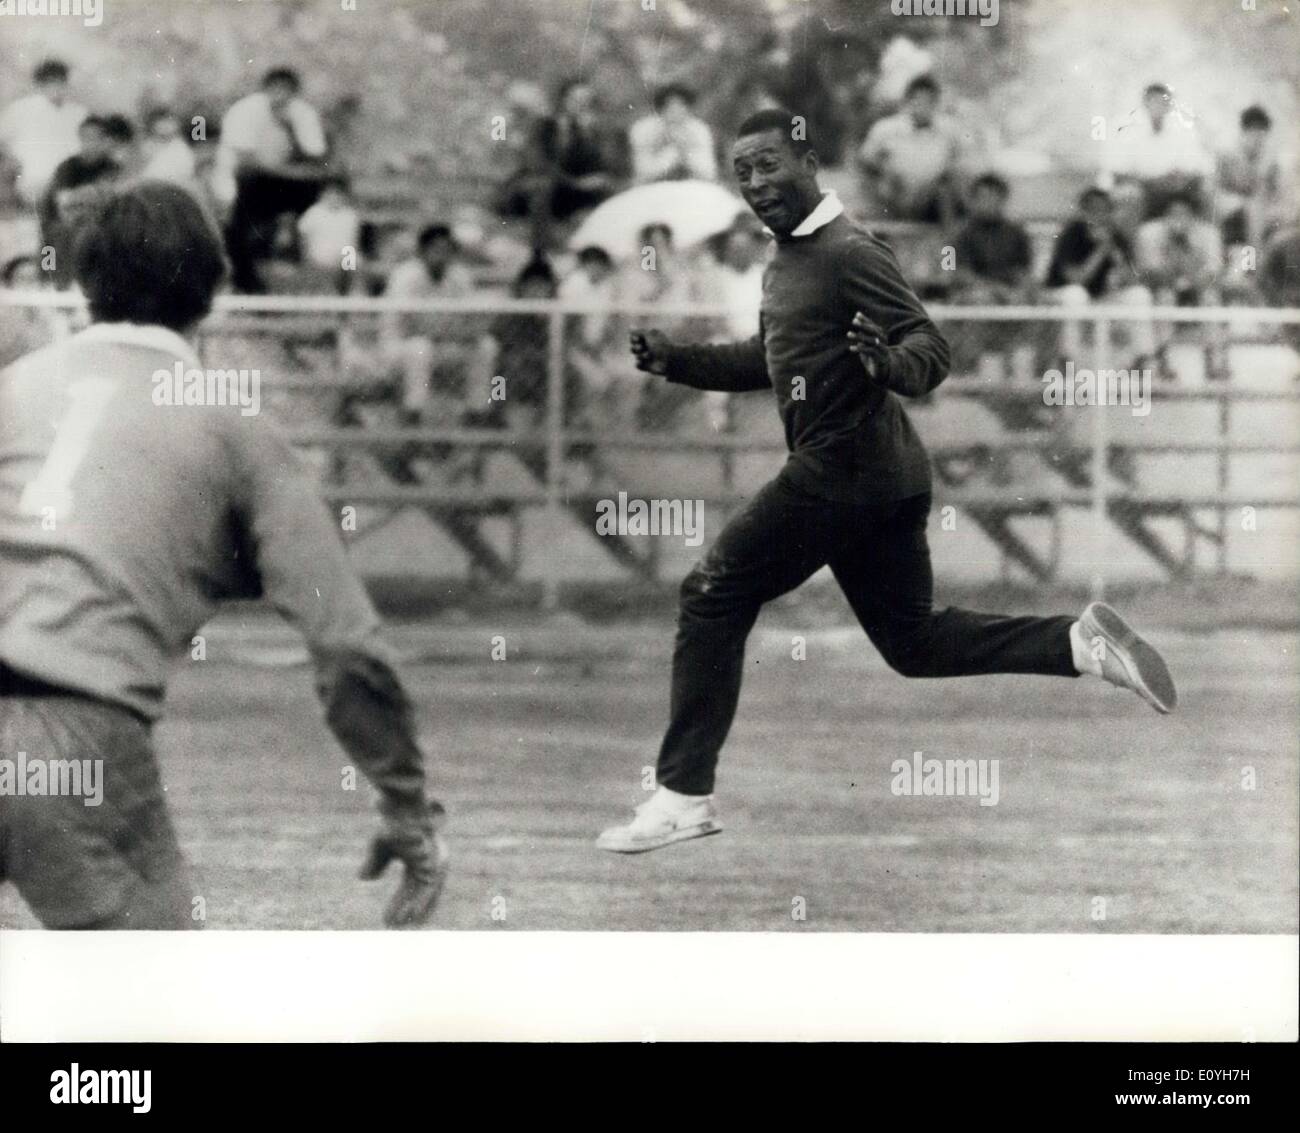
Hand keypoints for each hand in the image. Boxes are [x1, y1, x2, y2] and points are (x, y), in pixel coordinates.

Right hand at [360, 797, 448, 927]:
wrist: (403, 812)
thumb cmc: (393, 824)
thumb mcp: (380, 847)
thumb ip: (375, 862)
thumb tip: (363, 879)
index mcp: (418, 858)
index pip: (409, 887)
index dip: (398, 903)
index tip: (387, 920)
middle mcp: (428, 863)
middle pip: (418, 894)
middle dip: (406, 912)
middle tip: (394, 930)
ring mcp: (434, 864)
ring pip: (424, 895)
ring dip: (412, 913)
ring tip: (400, 930)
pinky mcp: (436, 865)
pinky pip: (427, 890)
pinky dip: (419, 904)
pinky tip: (409, 919)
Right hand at [629, 329, 670, 374]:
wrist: (669, 360)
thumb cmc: (660, 345)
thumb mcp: (648, 335)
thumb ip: (638, 331)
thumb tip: (630, 328)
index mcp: (650, 338)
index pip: (635, 338)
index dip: (634, 339)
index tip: (637, 339)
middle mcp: (649, 347)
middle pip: (633, 347)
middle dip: (636, 348)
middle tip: (641, 348)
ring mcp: (649, 357)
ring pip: (636, 356)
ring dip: (641, 355)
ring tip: (649, 356)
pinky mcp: (648, 366)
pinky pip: (637, 365)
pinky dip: (640, 364)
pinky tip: (644, 363)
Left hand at [847, 311, 889, 382]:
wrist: (881, 371)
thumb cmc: (872, 356)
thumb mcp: (867, 345)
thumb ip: (863, 336)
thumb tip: (857, 326)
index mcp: (881, 336)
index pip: (873, 325)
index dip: (866, 320)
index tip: (857, 315)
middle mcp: (883, 341)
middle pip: (874, 331)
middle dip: (864, 325)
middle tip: (853, 321)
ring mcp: (882, 349)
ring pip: (872, 341)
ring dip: (859, 336)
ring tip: (848, 334)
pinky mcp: (880, 358)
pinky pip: (870, 352)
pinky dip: (860, 349)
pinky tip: (851, 348)